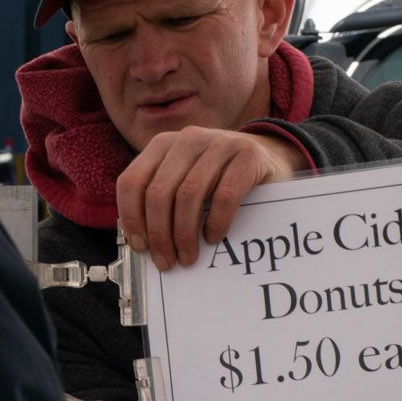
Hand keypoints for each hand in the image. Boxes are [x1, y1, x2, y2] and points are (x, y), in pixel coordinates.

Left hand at [117, 127, 301, 271]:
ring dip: (184, 234)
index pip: (132, 181)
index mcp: (163, 144)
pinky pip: (225, 195)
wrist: (269, 159)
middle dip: (159, 234)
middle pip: (159, 192)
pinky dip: (216, 221)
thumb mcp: (184, 182)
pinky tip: (213, 237)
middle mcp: (188, 139)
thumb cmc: (219, 180)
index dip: (132, 218)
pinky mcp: (248, 154)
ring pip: (188, 194)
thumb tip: (142, 242)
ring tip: (188, 256)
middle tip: (167, 262)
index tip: (141, 246)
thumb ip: (161, 201)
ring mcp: (219, 142)